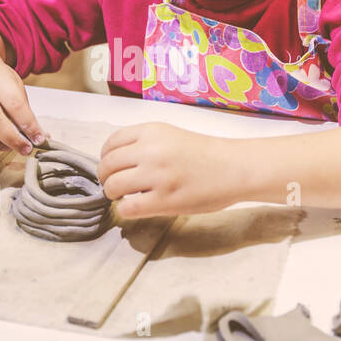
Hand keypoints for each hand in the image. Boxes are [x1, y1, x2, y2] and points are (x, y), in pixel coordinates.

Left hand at [98, 122, 242, 217]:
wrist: (235, 168)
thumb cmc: (206, 154)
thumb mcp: (171, 135)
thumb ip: (145, 143)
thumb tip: (117, 160)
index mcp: (151, 131)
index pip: (111, 144)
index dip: (105, 158)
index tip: (111, 167)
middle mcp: (150, 151)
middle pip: (107, 166)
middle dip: (106, 178)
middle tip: (114, 185)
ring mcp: (156, 176)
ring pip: (113, 186)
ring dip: (113, 194)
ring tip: (125, 196)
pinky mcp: (164, 200)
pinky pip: (127, 207)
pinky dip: (124, 209)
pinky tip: (134, 207)